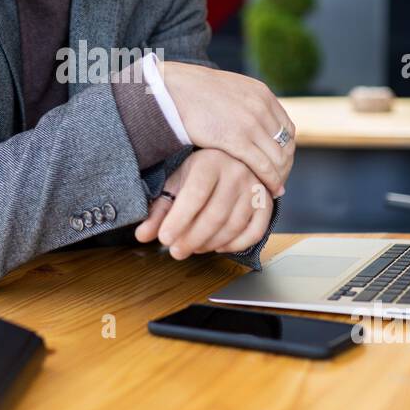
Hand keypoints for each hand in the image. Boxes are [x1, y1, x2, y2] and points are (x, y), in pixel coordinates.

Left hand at [134, 148, 273, 259]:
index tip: (164, 238)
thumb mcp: (177, 183)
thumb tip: (142, 235)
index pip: (194, 195)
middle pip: (215, 215)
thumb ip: (159, 210)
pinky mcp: (266, 202)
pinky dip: (236, 245)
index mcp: (209, 162)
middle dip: (192, 238)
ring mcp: (254, 187)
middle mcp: (236, 172)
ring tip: (194, 248)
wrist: (234, 157)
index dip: (179, 221)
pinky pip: (255, 231)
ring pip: (233, 225)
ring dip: (211, 244)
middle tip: (176, 252)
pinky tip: (219, 246)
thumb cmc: (200, 173)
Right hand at [156, 60, 294, 195]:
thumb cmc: (194, 94)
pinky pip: (262, 165)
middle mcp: (261, 107)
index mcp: (262, 94)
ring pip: (277, 157)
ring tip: (273, 189)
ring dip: (278, 176)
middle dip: (284, 166)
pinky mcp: (236, 138)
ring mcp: (250, 123)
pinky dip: (270, 180)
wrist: (172, 90)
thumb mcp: (230, 91)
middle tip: (278, 181)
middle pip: (286, 144)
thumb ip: (246, 105)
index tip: (279, 164)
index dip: (286, 150)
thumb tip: (252, 123)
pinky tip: (269, 190)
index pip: (287, 128)